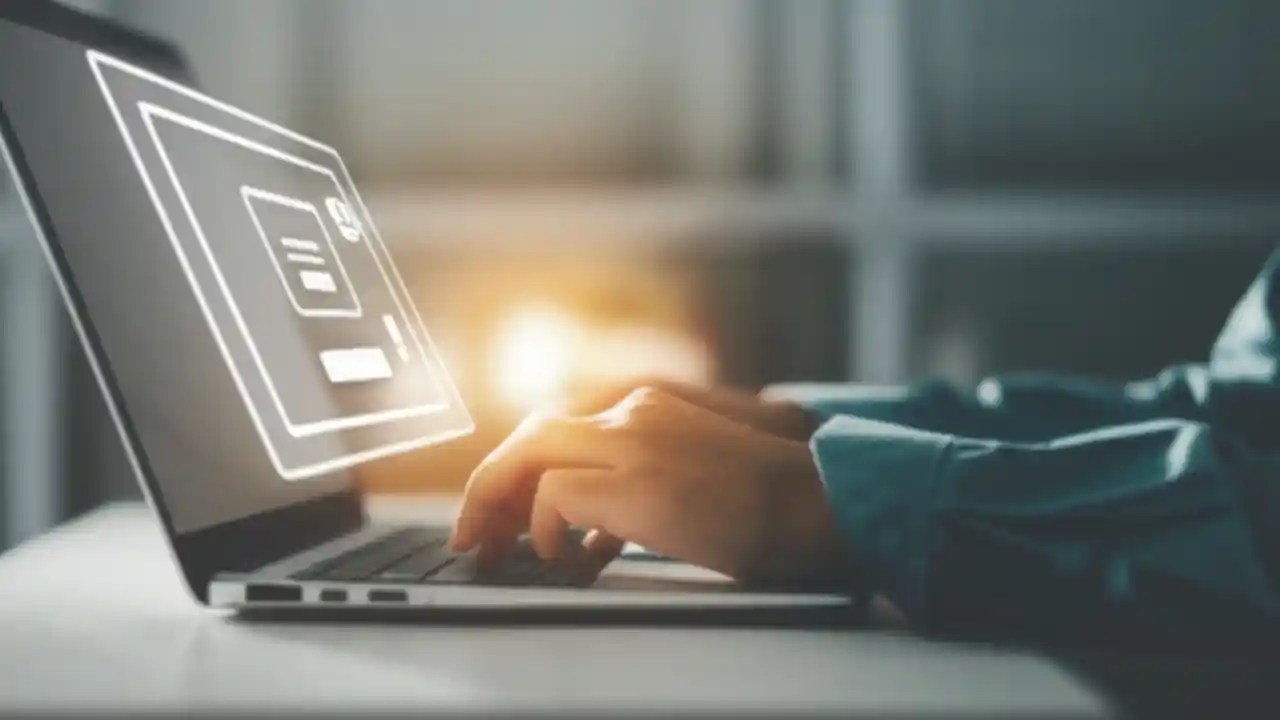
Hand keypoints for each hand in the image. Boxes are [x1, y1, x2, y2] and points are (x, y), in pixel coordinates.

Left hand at [452, 386, 847, 585]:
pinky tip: (559, 559)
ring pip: (528, 452)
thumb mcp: (687, 483)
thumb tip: (588, 533)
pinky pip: (555, 497)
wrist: (818, 507)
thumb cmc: (763, 508)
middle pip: (530, 433)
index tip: (502, 514)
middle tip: (475, 534)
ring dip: (497, 502)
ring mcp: (634, 442)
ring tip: (491, 548)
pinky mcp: (638, 484)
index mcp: (646, 407)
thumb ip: (631, 491)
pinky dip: (544, 528)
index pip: (556, 427)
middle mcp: (634, 411)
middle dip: (490, 484)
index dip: (517, 471)